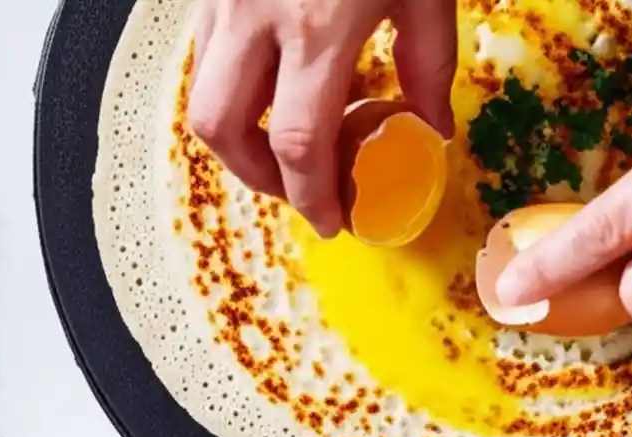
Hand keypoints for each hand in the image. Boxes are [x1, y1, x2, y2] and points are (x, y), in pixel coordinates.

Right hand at [188, 0, 456, 237]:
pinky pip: (204, 54)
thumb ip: (430, 60)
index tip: (332, 221)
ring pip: (201, 91)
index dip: (311, 196)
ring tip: (284, 149)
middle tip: (298, 192)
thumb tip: (431, 128)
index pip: (298, 142)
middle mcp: (253, 17)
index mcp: (316, 28)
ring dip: (237, 135)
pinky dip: (228, 89)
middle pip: (222, 128)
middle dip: (257, 176)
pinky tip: (272, 91)